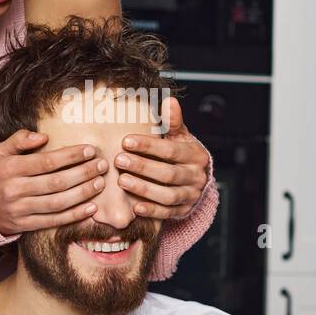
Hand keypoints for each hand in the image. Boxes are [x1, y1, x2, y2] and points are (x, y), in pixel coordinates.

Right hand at [0, 128, 105, 235]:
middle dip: (83, 173)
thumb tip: (43, 136)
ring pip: (58, 203)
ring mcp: (20, 210)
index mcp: (9, 169)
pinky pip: (54, 221)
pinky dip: (74, 216)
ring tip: (100, 183)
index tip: (90, 150)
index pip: (46, 162)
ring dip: (83, 193)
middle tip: (102, 165)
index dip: (70, 156)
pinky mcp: (25, 226)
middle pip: (56, 182)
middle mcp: (14, 190)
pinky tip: (91, 207)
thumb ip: (19, 140)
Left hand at [115, 97, 209, 219]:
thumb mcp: (178, 136)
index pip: (171, 150)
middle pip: (168, 173)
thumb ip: (173, 121)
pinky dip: (151, 211)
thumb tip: (170, 101)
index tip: (126, 141)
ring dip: (144, 189)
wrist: (192, 178)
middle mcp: (197, 176)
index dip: (148, 146)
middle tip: (118, 160)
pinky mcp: (184, 211)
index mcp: (196, 155)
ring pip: (168, 195)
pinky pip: (167, 213)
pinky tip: (135, 207)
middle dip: (142, 167)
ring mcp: (191, 196)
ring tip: (122, 181)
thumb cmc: (180, 152)